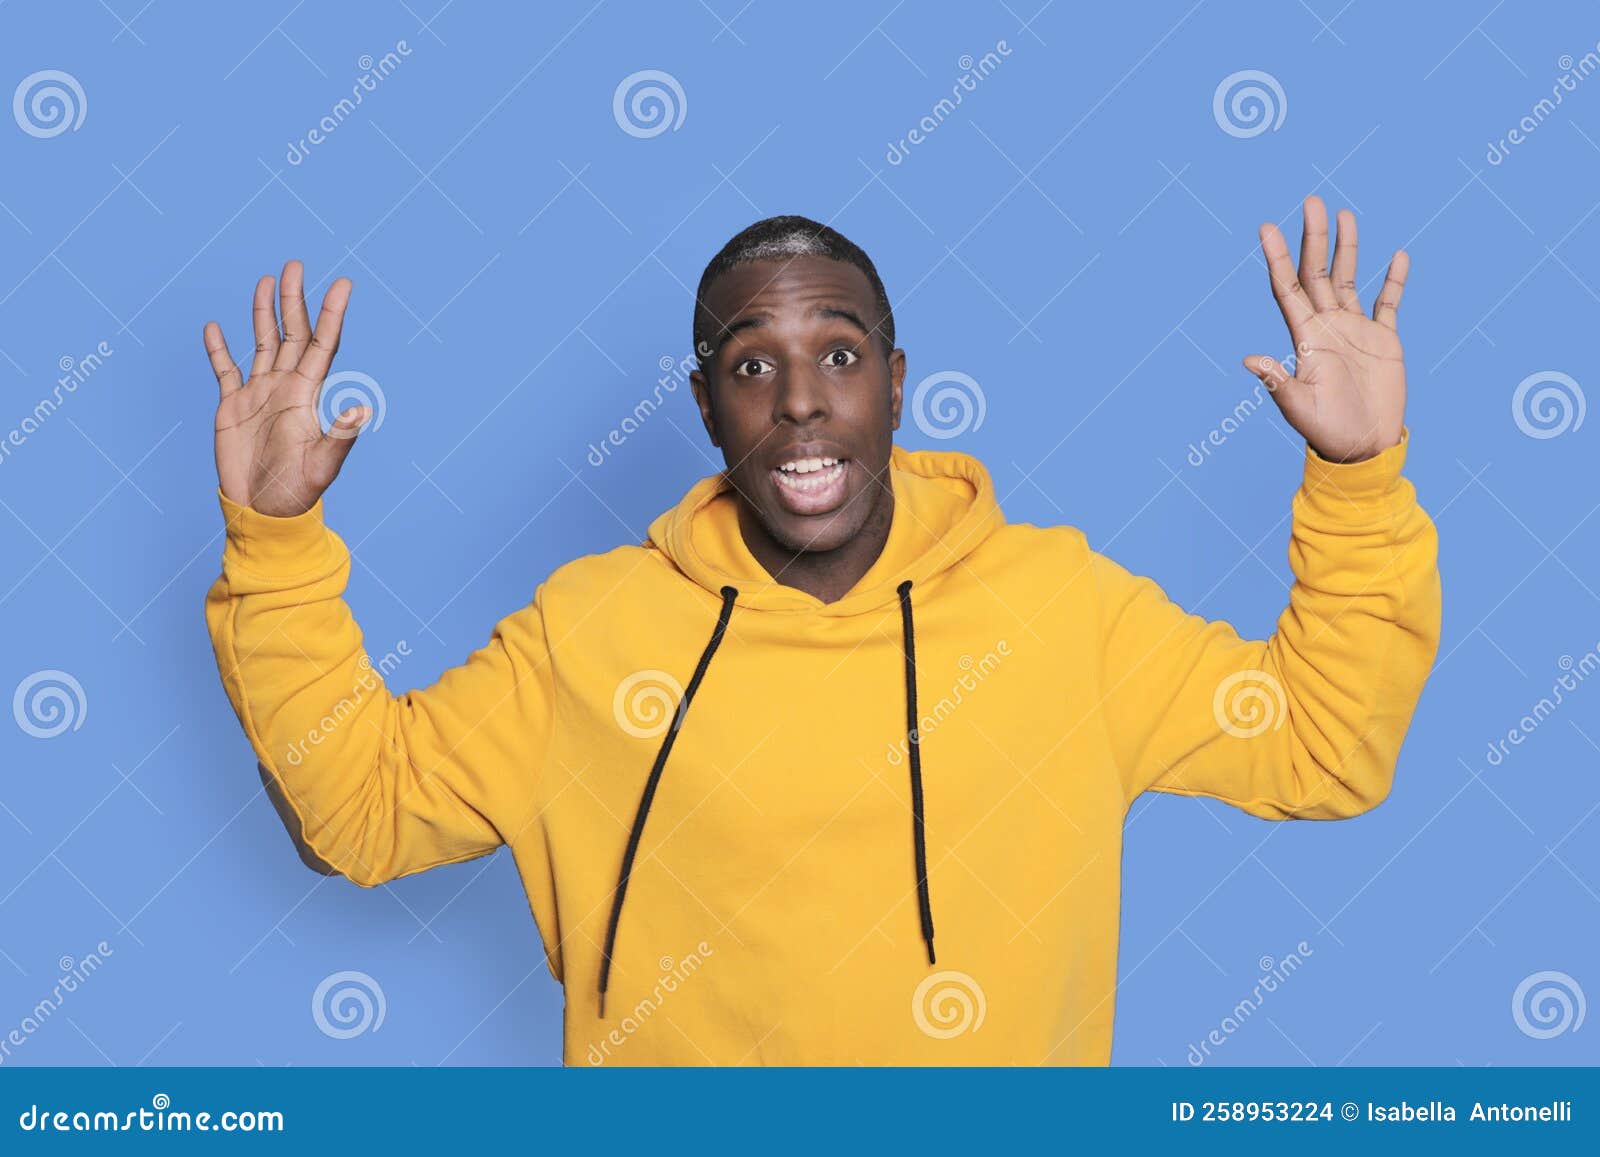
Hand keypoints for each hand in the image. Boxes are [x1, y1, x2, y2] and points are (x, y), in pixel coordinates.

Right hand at [203, 261, 361, 516]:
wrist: (264, 510)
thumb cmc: (297, 491)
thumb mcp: (322, 465)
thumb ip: (340, 436)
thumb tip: (362, 409)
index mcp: (307, 394)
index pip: (323, 344)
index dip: (332, 314)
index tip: (343, 284)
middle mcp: (285, 387)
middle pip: (292, 333)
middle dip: (294, 299)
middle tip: (295, 265)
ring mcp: (259, 394)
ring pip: (262, 343)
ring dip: (263, 313)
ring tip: (267, 280)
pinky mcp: (233, 406)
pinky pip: (225, 370)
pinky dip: (219, 349)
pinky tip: (214, 327)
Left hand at [1246, 196, 1408, 463]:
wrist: (1363, 447)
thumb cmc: (1326, 430)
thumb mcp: (1298, 407)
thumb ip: (1277, 382)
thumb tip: (1249, 360)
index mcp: (1306, 337)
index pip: (1287, 288)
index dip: (1277, 258)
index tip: (1267, 227)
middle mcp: (1327, 327)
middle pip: (1317, 273)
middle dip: (1314, 237)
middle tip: (1312, 200)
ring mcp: (1355, 331)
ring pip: (1349, 279)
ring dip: (1347, 248)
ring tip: (1344, 215)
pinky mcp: (1383, 340)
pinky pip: (1389, 303)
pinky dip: (1394, 281)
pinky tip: (1398, 255)